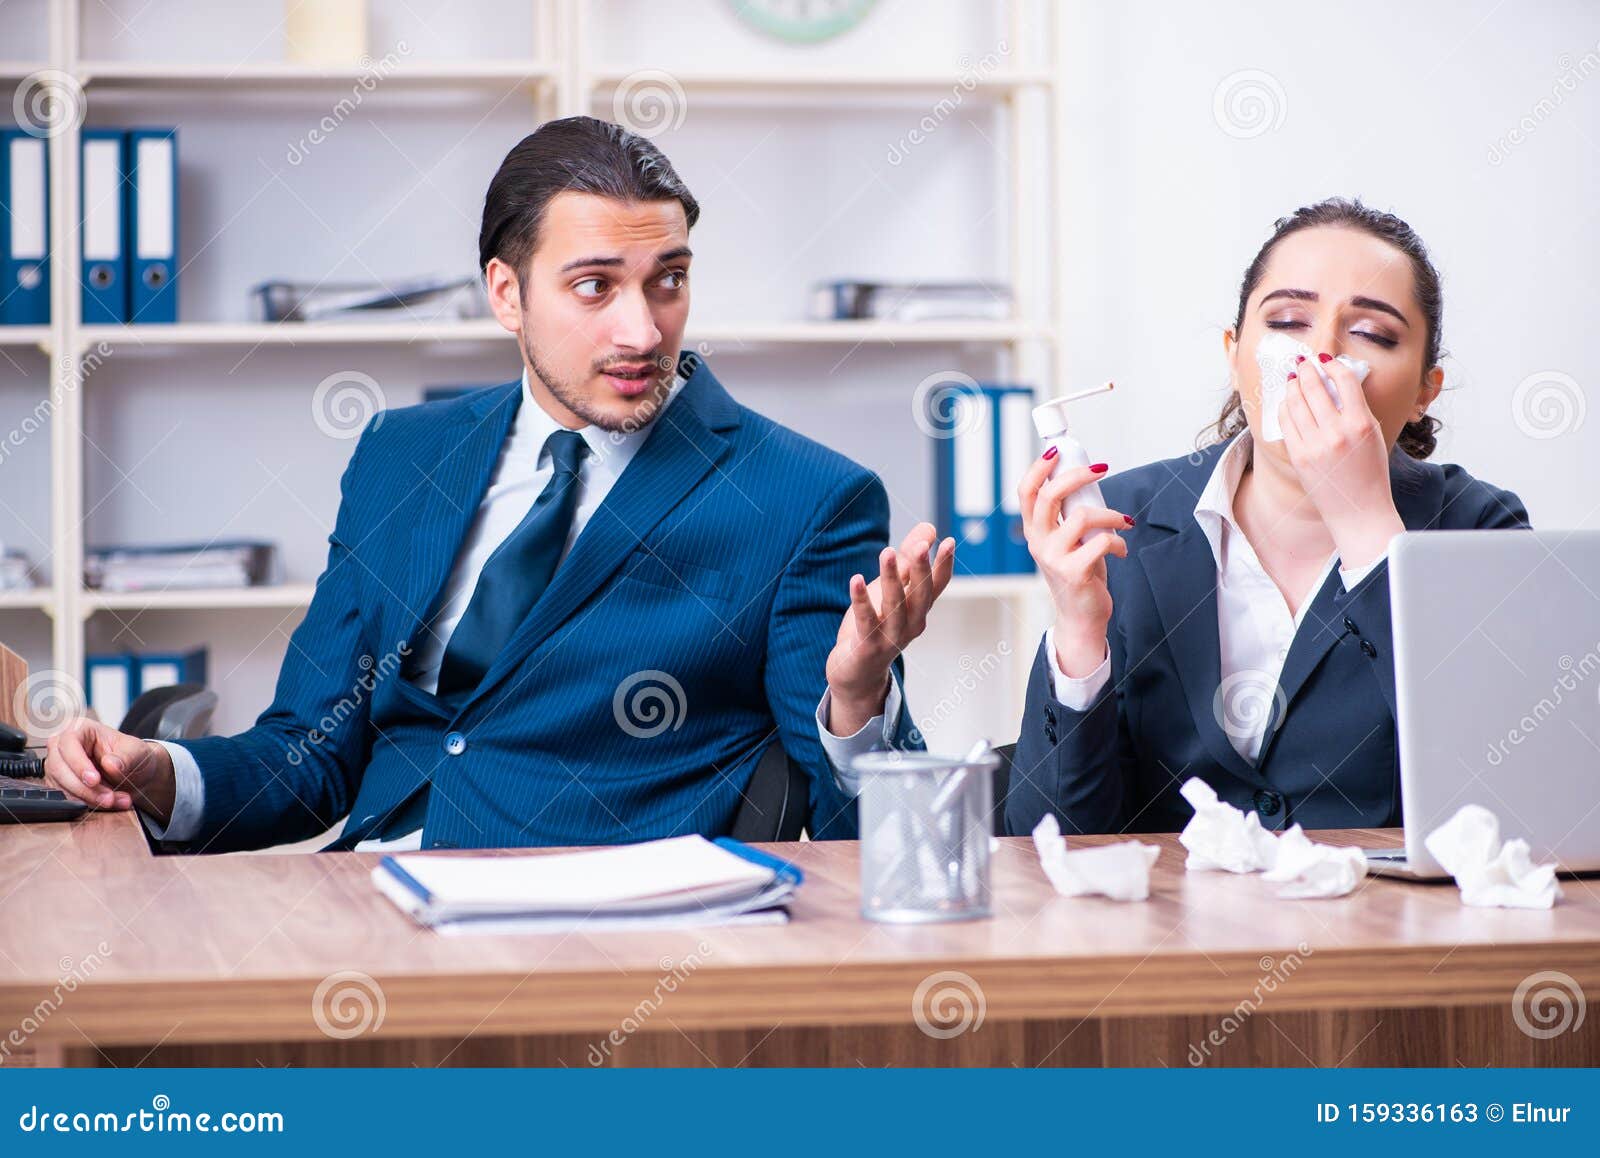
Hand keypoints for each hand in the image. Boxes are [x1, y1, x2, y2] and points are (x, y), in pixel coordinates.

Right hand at [43, 717, 176, 826]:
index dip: (79, 764)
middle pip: (59, 768)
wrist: (134, 773)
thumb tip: (110, 764)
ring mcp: (58, 765)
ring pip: (62, 786)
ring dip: (89, 799)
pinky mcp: (59, 784)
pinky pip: (66, 797)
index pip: (69, 743)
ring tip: (115, 801)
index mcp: (80, 728)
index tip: (94, 780)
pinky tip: (107, 804)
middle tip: (108, 798)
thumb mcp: (137, 752)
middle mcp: (63, 745)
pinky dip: (87, 804)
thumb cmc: (132, 755)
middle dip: (85, 788)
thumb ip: (125, 757)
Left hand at [826, 522, 955, 733]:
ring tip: (886, 552)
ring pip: (894, 606)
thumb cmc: (877, 625)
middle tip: (922, 545)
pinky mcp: (868, 646)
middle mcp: (911, 623)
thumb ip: (909, 560)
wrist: (857, 673)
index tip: (949, 540)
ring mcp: (891, 637)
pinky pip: (865, 621)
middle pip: (921, 595)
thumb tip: (929, 528)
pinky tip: (855, 579)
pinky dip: (861, 600)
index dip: (944, 564)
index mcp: (919, 609)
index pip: (937, 585)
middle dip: (922, 569)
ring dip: (891, 579)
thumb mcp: (893, 590)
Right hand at [1018, 453, 1129, 677]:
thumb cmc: (1079, 573)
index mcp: (1034, 531)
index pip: (1026, 492)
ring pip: (1083, 516)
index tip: (1057, 452)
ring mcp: (1054, 557)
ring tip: (1123, 523)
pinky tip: (1121, 550)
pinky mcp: (1074, 571)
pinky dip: (1119, 542)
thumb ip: (1068, 516)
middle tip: (1101, 469)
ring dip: (1111, 515)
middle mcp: (1038, 542)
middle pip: (1050, 495)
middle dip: (1078, 475)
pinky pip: (1103, 541)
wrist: (1082, 616)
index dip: (1039, 468)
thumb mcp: (1067, 541)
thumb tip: (1086, 480)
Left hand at [1279, 353, 1404, 569]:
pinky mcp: (1298, 456)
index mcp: (1361, 424)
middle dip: (1306, 371)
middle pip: (1314, 388)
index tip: (1326, 361)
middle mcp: (1337, 432)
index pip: (1344, 381)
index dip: (1333, 365)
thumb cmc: (1370, 473)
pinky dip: (1285, 408)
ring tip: (1293, 379)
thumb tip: (1337, 383)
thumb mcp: (1374, 436)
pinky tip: (1287, 403)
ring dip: (1292, 387)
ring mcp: (1315, 445)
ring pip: (1296, 403)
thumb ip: (1357, 409)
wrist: (1358, 511)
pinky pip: (1286, 423)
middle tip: (1302, 364)